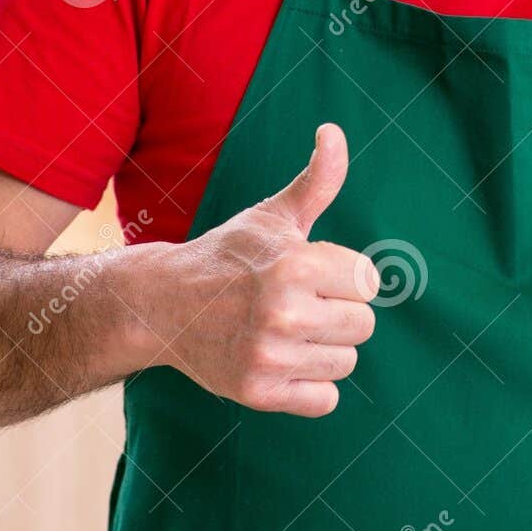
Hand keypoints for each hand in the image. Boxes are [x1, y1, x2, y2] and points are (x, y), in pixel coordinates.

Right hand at [153, 123, 378, 415]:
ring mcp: (269, 355)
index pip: (369, 282)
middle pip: (364, 325)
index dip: (344, 278)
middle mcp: (283, 312)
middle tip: (296, 305)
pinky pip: (325, 399)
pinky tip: (282, 362)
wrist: (162, 306)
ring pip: (346, 362)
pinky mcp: (258, 392)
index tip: (311, 275)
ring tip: (286, 332)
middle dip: (337, 314)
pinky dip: (310, 386)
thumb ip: (318, 180)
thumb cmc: (229, 256)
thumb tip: (333, 131)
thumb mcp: (273, 215)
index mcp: (295, 265)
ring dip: (324, 350)